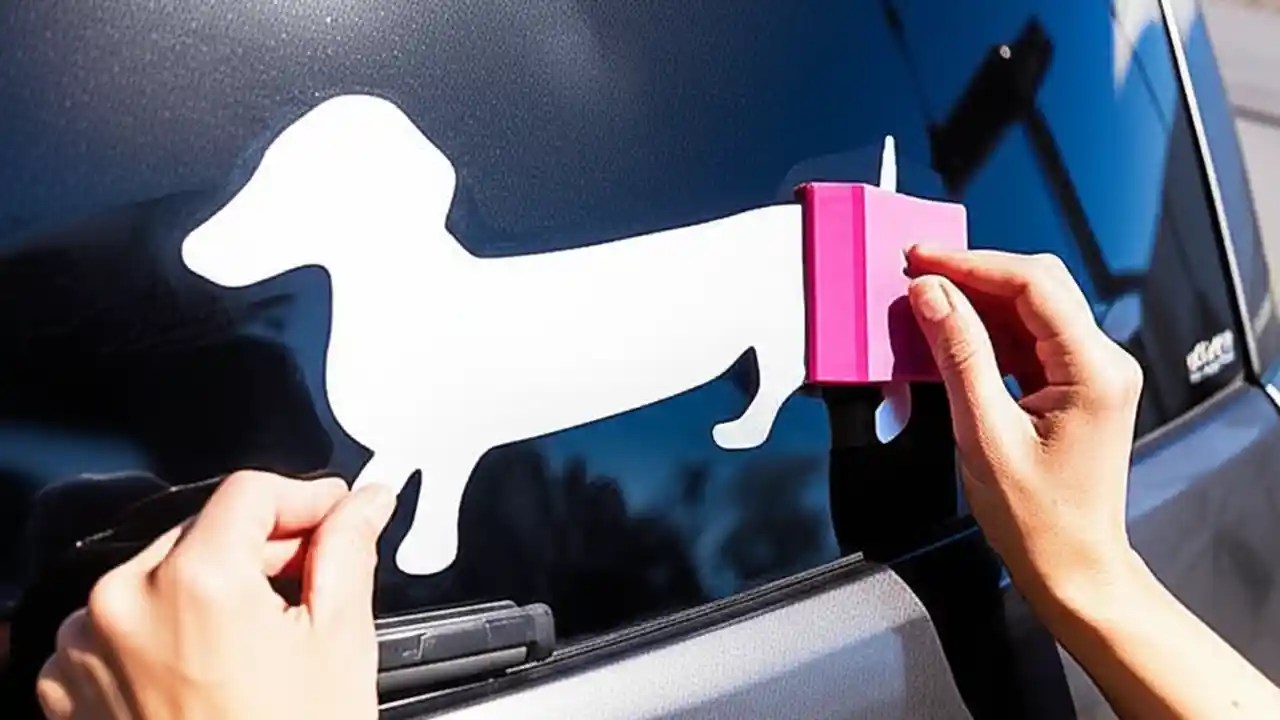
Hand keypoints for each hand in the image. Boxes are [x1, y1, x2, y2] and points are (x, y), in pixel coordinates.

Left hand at [35, 471, 395, 719]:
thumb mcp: (339, 643)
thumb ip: (347, 551)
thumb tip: (364, 504)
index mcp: (197, 582)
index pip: (250, 492)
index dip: (305, 497)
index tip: (332, 513)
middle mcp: (123, 604)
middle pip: (203, 531)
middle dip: (261, 547)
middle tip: (311, 579)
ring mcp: (86, 648)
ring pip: (159, 575)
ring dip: (210, 587)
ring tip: (259, 637)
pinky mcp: (67, 686)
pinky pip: (119, 624)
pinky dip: (164, 629)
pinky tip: (212, 665)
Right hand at [905, 246, 1145, 611]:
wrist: (1070, 566)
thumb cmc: (1039, 520)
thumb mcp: (984, 433)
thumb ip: (958, 355)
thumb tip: (933, 296)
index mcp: (1094, 370)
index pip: (1033, 285)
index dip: (972, 264)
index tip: (923, 260)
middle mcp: (1102, 363)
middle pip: (1035, 286)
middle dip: (972, 274)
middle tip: (917, 272)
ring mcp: (1091, 373)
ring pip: (1029, 309)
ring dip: (976, 301)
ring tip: (925, 302)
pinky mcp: (1073, 385)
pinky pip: (1028, 338)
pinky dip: (987, 330)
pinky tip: (950, 333)